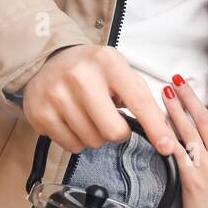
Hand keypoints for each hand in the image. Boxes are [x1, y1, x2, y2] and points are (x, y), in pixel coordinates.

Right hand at [23, 45, 174, 155]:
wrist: (48, 60)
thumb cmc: (92, 70)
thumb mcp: (119, 72)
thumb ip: (141, 98)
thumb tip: (164, 133)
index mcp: (108, 63)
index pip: (138, 101)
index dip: (155, 128)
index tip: (168, 147)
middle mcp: (80, 76)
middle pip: (113, 131)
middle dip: (117, 133)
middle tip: (110, 119)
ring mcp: (56, 95)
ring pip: (92, 142)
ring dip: (96, 136)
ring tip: (88, 115)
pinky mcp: (39, 113)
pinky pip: (71, 146)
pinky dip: (77, 140)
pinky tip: (72, 120)